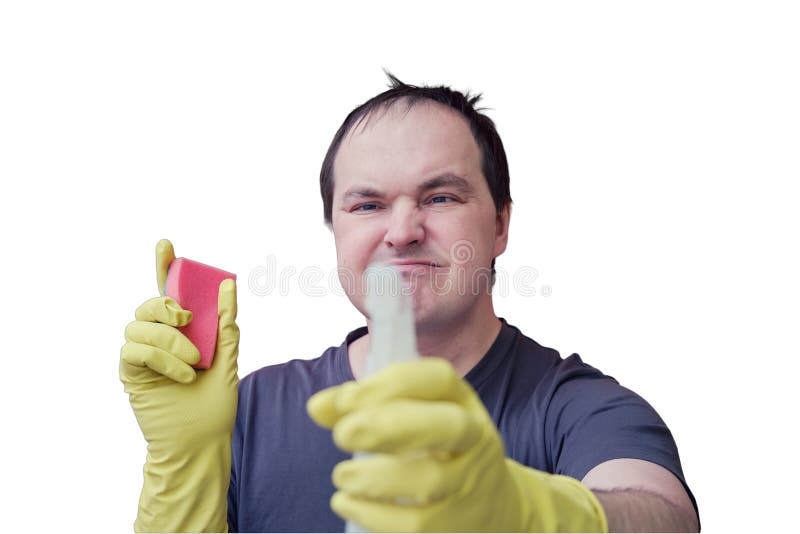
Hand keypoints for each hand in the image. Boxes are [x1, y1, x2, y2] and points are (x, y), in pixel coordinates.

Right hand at [120, 239, 237, 531]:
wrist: (202, 441)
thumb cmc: (215, 403)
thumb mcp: (228, 358)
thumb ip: (226, 323)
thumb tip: (227, 284)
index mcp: (183, 330)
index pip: (169, 291)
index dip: (164, 266)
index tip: (167, 244)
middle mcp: (159, 338)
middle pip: (150, 303)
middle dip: (167, 305)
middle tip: (189, 319)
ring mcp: (142, 355)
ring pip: (140, 325)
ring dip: (171, 341)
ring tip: (193, 363)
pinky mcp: (130, 373)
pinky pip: (134, 350)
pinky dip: (161, 358)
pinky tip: (182, 374)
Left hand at [307, 358, 606, 531]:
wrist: (495, 508)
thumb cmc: (439, 452)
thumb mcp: (415, 418)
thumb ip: (364, 407)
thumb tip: (318, 406)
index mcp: (463, 402)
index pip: (439, 379)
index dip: (391, 384)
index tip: (345, 399)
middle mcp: (474, 440)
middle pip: (448, 426)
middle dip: (390, 426)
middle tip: (342, 435)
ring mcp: (470, 486)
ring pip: (430, 482)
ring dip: (375, 478)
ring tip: (341, 476)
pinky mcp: (458, 526)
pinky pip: (417, 524)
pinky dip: (374, 514)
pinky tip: (347, 502)